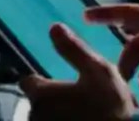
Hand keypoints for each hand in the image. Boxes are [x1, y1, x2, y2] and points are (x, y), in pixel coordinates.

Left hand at [19, 24, 135, 120]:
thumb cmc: (110, 108)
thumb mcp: (98, 71)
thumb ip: (73, 49)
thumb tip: (54, 27)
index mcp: (42, 94)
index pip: (28, 81)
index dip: (42, 81)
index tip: (60, 85)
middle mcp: (34, 116)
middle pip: (37, 103)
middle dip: (51, 101)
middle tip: (79, 102)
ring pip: (45, 119)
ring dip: (57, 116)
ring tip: (82, 115)